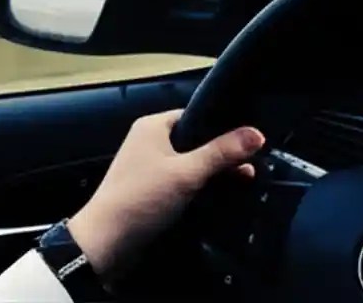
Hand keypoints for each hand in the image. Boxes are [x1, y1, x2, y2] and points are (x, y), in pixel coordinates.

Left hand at [67, 110, 264, 281]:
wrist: (104, 246)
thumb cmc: (142, 199)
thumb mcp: (187, 172)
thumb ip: (222, 152)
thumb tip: (258, 133)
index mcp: (153, 126)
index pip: (196, 115)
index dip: (223, 125)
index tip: (250, 139)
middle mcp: (150, 143)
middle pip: (197, 141)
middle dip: (223, 154)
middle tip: (252, 164)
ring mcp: (149, 169)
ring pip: (192, 164)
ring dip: (214, 173)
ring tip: (244, 181)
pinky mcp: (151, 193)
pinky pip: (183, 183)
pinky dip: (201, 188)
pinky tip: (222, 196)